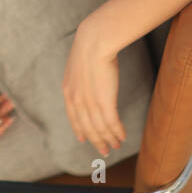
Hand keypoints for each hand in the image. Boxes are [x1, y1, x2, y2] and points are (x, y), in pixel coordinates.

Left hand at [63, 21, 124, 157]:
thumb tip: (88, 81)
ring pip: (100, 128)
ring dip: (109, 139)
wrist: (94, 42)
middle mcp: (76, 100)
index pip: (73, 117)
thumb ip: (80, 79)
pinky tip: (123, 136)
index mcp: (68, 91)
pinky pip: (111, 123)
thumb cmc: (89, 48)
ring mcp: (89, 102)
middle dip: (96, 140)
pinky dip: (117, 132)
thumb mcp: (78, 66)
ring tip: (116, 146)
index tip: (83, 139)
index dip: (79, 129)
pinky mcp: (104, 101)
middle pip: (87, 127)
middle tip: (104, 151)